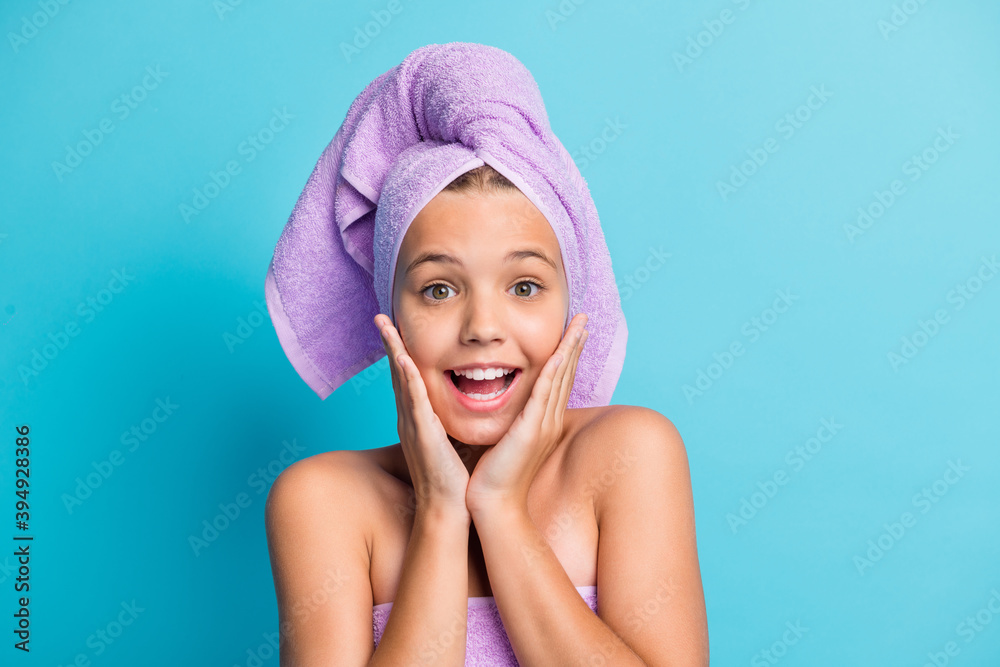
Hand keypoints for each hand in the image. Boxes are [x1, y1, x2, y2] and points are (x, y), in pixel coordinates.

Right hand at [375, 314, 469, 519]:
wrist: (451, 509)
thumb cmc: (456, 479)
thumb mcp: (455, 440)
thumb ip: (455, 422)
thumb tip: (472, 406)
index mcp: (419, 419)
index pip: (409, 379)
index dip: (401, 353)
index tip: (398, 329)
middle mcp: (410, 419)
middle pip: (397, 373)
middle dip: (390, 343)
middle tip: (381, 318)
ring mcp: (413, 425)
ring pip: (401, 380)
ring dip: (392, 351)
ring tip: (385, 326)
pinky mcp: (422, 433)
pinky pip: (413, 400)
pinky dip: (407, 377)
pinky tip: (402, 358)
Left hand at [465, 313, 588, 517]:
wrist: (493, 503)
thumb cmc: (494, 475)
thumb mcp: (506, 440)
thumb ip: (510, 422)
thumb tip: (507, 409)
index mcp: (543, 422)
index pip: (557, 381)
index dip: (566, 355)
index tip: (573, 332)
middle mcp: (549, 421)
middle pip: (565, 374)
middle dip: (574, 345)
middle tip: (583, 319)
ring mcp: (544, 425)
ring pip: (560, 378)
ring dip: (570, 349)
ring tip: (579, 326)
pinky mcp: (532, 430)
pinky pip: (545, 393)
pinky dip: (553, 370)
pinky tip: (559, 352)